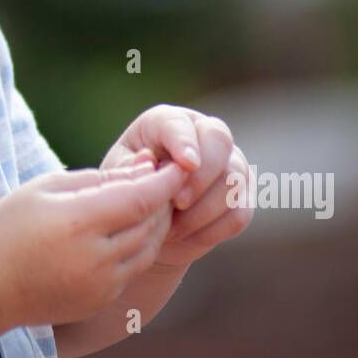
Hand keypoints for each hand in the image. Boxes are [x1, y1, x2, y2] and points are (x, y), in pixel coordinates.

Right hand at [0, 158, 187, 328]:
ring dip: (156, 224)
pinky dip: (139, 247)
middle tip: (163, 178)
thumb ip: (100, 178)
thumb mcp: (47, 187)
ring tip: (148, 202)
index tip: (174, 165)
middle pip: (150, 225)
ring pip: (148, 250)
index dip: (164, 181)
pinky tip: (129, 230)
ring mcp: (99, 285)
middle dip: (163, 200)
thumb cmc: (9, 225)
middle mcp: (94, 259)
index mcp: (77, 223)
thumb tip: (144, 167)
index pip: (140, 198)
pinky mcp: (99, 301)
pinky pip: (133, 269)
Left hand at [99, 104, 253, 268]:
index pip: (180, 122)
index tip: (186, 164)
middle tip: (177, 203)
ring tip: (171, 228)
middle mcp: (202, 134)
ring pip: (233, 179)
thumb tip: (147, 160)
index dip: (184, 141)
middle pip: (219, 140)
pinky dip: (213, 229)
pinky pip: (239, 213)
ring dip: (202, 210)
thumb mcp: (116, 180)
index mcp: (165, 122)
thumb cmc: (127, 194)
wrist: (146, 229)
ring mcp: (228, 162)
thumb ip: (128, 168)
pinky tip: (188, 235)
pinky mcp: (241, 196)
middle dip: (200, 176)